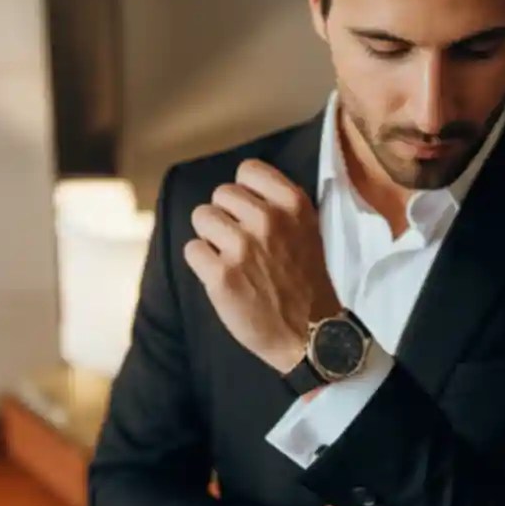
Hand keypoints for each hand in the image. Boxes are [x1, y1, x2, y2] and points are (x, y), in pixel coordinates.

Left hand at [184, 159, 339, 373]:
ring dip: (211, 239)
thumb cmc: (306, 284)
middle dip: (226, 217)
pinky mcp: (221, 275)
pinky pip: (193, 250)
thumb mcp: (308, 231)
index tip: (251, 214)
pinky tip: (223, 277)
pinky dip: (203, 264)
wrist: (311, 335)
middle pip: (220, 194)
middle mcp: (268, 220)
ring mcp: (243, 247)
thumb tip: (240, 190)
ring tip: (231, 260)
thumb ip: (279, 206)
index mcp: (293, 204)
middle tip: (241, 244)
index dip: (244, 193)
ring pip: (202, 218)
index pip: (248, 170)